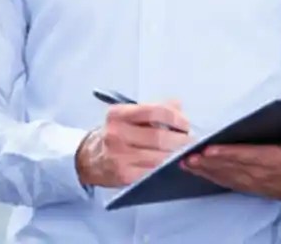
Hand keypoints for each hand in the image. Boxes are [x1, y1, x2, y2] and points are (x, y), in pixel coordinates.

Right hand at [76, 101, 190, 187]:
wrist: (88, 158)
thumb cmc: (116, 134)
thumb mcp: (130, 116)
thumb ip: (155, 109)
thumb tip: (179, 106)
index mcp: (119, 114)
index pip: (154, 111)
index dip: (176, 118)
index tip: (186, 125)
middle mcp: (116, 134)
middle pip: (159, 137)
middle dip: (181, 140)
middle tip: (191, 142)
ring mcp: (119, 156)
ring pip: (158, 156)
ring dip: (176, 156)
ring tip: (185, 153)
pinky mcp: (123, 175)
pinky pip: (152, 172)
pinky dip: (166, 169)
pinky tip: (172, 165)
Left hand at [180, 122, 280, 203]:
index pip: (252, 156)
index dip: (231, 153)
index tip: (212, 149)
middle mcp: (265, 174)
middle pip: (233, 167)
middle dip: (209, 162)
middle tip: (188, 155)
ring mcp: (255, 182)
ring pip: (226, 175)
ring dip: (205, 170)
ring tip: (186, 162)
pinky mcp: (249, 186)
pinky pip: (227, 182)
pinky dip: (210, 176)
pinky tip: (197, 170)